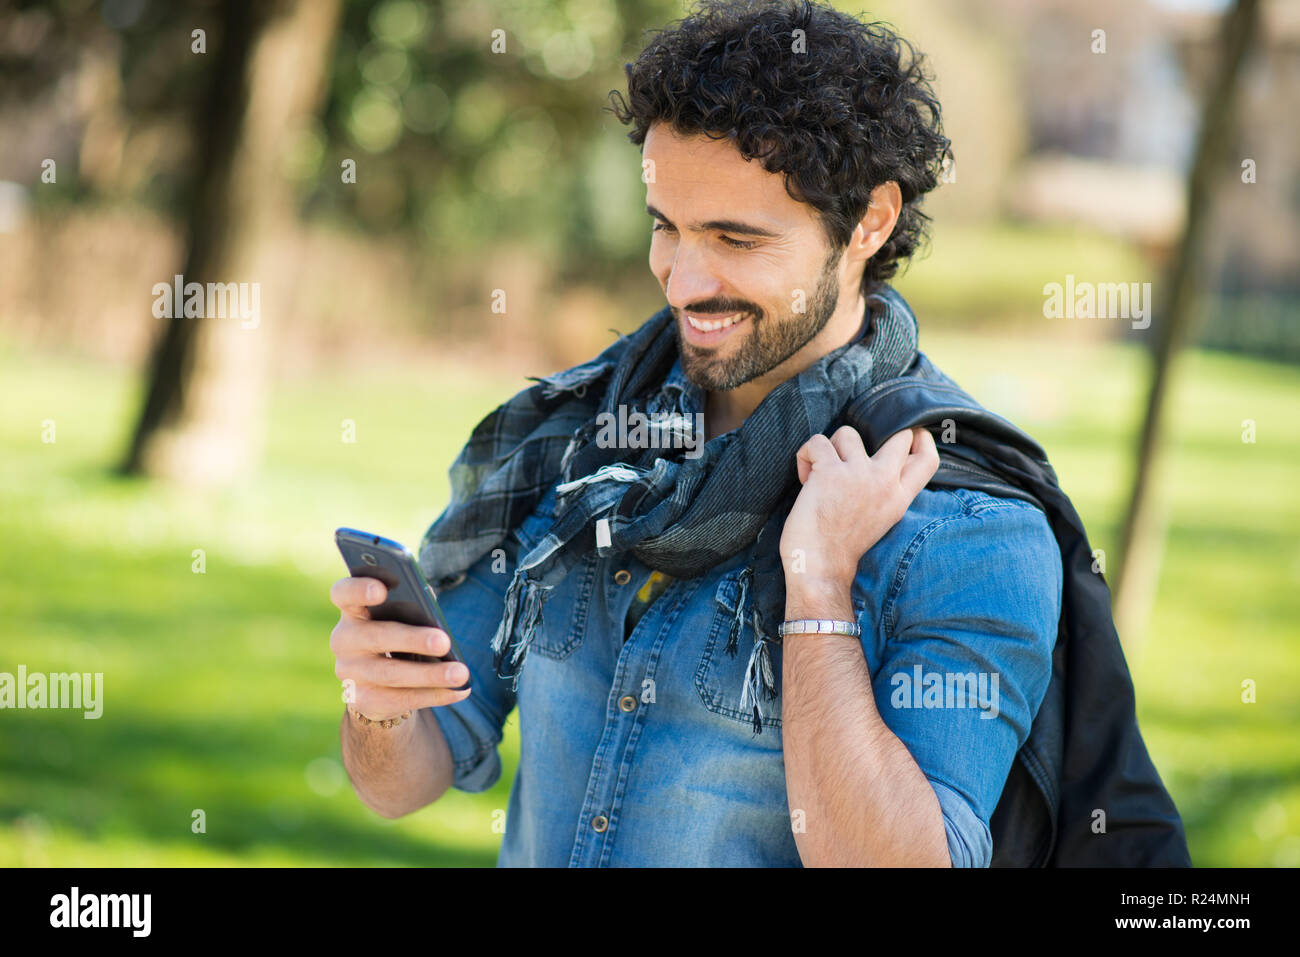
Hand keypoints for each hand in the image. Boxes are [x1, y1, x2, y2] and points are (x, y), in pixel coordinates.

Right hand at [329, 577, 471, 721]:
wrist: (377, 680)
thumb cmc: (397, 631)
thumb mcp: (401, 617)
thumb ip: (413, 609)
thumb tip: (437, 622)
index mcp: (353, 609)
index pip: (344, 593)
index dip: (358, 589)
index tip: (381, 590)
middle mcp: (344, 639)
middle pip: (376, 636)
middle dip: (413, 639)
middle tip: (444, 642)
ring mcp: (350, 672)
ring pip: (391, 674)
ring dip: (430, 674)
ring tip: (460, 674)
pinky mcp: (363, 699)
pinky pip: (401, 699)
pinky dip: (434, 694)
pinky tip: (459, 691)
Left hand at [779, 426, 938, 590]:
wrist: (820, 568)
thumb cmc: (841, 547)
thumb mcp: (880, 519)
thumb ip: (886, 492)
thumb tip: (877, 463)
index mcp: (899, 498)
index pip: (928, 459)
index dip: (921, 439)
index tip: (907, 435)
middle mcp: (885, 482)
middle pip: (899, 435)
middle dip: (876, 432)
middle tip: (849, 449)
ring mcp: (858, 474)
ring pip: (848, 433)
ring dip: (830, 448)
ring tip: (820, 472)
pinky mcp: (830, 472)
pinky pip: (816, 442)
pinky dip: (805, 456)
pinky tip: (804, 478)